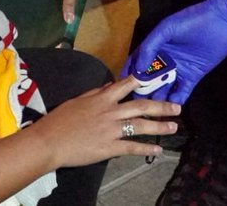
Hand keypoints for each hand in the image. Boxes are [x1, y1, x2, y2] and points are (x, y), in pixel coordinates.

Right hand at [29, 77, 180, 168]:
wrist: (49, 141)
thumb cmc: (60, 120)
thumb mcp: (78, 101)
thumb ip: (96, 93)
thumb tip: (110, 86)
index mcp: (101, 99)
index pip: (125, 86)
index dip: (141, 81)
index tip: (156, 78)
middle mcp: (110, 112)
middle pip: (141, 106)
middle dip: (161, 106)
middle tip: (177, 107)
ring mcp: (111, 130)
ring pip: (140, 126)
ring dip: (159, 127)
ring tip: (173, 127)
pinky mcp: (109, 148)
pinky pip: (131, 147)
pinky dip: (146, 148)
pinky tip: (158, 150)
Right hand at [122, 0, 226, 104]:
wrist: (222, 21)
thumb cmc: (192, 20)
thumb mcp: (166, 29)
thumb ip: (150, 46)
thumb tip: (137, 67)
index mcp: (156, 47)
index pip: (138, 63)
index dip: (129, 74)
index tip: (120, 87)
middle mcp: (165, 60)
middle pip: (150, 79)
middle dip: (142, 91)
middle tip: (136, 105)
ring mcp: (179, 69)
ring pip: (165, 88)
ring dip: (159, 99)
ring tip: (152, 111)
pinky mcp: (193, 75)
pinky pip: (183, 90)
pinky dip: (177, 99)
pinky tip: (172, 107)